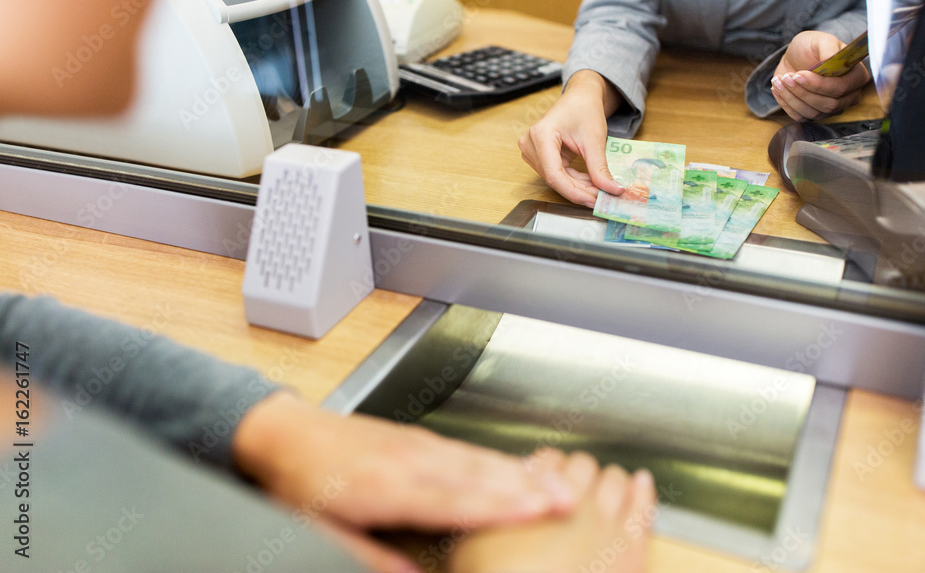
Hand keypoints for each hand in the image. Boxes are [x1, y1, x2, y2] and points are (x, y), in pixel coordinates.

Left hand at [232, 392, 578, 531]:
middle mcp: (408, 460)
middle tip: (569, 498)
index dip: (497, 506)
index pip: (451, 500)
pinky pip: (467, 450)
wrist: (288, 432)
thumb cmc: (302, 485)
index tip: (535, 510)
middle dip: (527, 487)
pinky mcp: (420, 438)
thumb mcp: (320, 531)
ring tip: (561, 483)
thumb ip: (368, 557)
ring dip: (522, 472)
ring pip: (478, 459)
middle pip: (477, 475)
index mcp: (383, 487)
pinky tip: (522, 469)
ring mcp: (417, 444)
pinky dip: (500, 460)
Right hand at [448, 450, 657, 572]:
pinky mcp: (631, 549)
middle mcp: (572, 502)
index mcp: (536, 496)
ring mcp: (606, 524)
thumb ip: (481, 516)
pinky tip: (641, 483)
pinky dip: (643, 490)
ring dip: (606, 479)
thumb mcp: (471, 548)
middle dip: (576, 472)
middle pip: (581, 465)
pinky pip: (644, 507)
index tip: (544, 473)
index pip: (546, 462)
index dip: (546, 467)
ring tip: (603, 484)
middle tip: (570, 483)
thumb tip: (481, 501)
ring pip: (613, 479)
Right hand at [518, 70, 625, 206]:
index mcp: (541, 135)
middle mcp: (530, 144)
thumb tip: (611, 190)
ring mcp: (532, 150)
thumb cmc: (584, 109)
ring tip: (599, 190)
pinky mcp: (539, 155)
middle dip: (579, 190)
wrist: (580, 97)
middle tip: (602, 198)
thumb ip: (599, 168)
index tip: (594, 200)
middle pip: (555, 179)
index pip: (554, 175)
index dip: (574, 192)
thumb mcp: (594, 140)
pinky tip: (590, 184)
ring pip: (556, 179)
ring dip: (578, 187)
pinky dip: (574, 180)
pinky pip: (557, 174)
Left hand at [771, 30, 870, 121]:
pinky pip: (800, 116)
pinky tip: (778, 89)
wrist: (796, 57)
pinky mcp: (815, 114)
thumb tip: (831, 59)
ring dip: (792, 97)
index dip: (818, 84)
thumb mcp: (820, 40)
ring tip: (779, 80)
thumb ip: (828, 48)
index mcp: (856, 76)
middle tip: (786, 77)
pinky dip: (786, 103)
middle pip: (828, 104)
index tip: (799, 74)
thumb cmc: (811, 47)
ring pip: (813, 113)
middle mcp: (849, 96)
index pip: (841, 88)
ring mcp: (833, 108)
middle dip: (803, 92)